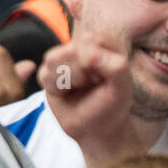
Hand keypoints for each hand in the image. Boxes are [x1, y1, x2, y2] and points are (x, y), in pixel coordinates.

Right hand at [37, 31, 137, 167]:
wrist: (96, 127)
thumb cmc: (111, 105)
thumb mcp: (122, 88)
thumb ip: (116, 68)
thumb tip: (91, 54)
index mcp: (104, 42)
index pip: (91, 40)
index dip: (97, 63)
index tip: (104, 78)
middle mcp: (82, 45)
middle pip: (71, 49)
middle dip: (82, 74)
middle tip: (92, 85)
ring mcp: (63, 57)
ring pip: (54, 60)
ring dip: (68, 81)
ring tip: (79, 88)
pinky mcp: (48, 71)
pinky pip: (45, 75)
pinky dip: (57, 88)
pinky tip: (67, 93)